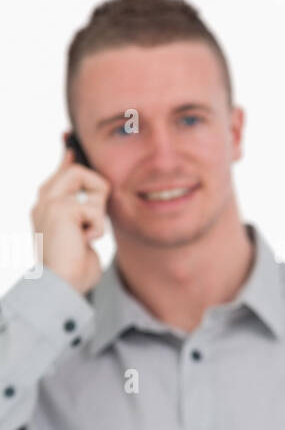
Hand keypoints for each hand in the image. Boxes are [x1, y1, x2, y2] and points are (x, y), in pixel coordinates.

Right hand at [32, 144, 109, 294]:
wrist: (61, 287)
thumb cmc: (74, 270)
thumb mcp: (82, 237)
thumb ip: (86, 215)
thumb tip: (96, 199)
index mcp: (46, 208)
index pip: (61, 174)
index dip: (69, 157)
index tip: (71, 142)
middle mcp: (44, 202)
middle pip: (76, 170)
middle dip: (96, 190)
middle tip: (93, 222)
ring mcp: (49, 202)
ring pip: (84, 177)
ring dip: (97, 208)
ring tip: (88, 233)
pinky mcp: (60, 208)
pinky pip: (94, 207)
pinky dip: (97, 227)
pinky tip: (85, 242)